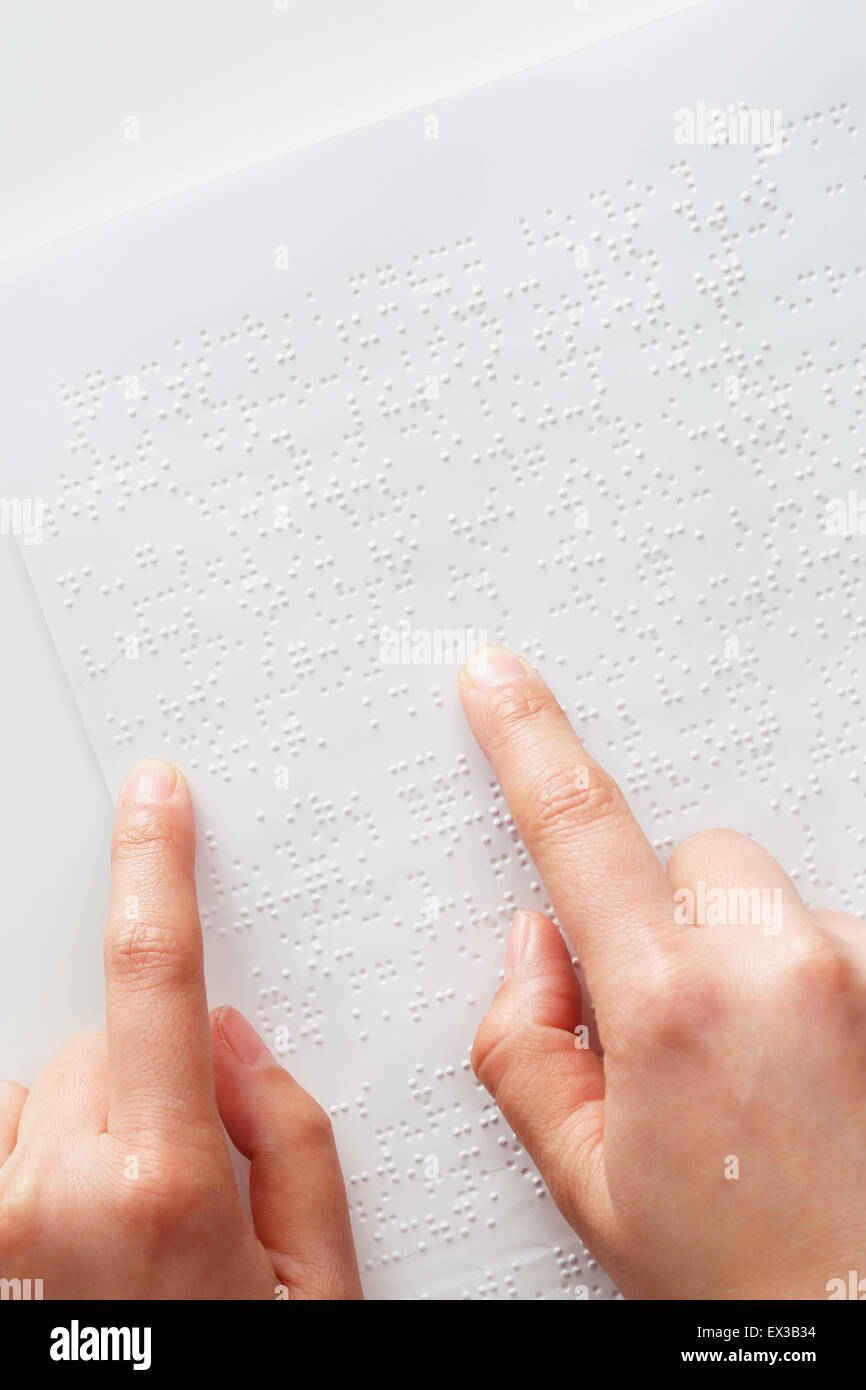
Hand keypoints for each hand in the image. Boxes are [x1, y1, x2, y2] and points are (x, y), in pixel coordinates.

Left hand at [0, 760, 360, 1299]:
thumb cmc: (243, 1368)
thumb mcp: (321, 1275)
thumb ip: (289, 1130)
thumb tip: (239, 1042)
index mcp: (160, 1178)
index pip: (153, 974)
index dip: (157, 870)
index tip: (155, 802)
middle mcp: (52, 1187)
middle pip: (105, 1038)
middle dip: (156, 1073)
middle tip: (200, 1173)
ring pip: (49, 1089)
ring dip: (96, 1124)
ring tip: (139, 1224)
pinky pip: (7, 1145)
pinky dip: (46, 1162)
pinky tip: (88, 1233)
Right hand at [461, 646, 865, 1299]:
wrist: (863, 1317)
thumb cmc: (740, 1274)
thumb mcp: (585, 1180)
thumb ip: (522, 1044)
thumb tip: (534, 947)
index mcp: (673, 1004)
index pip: (577, 828)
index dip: (528, 739)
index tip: (499, 681)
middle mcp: (778, 962)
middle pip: (687, 861)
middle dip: (661, 918)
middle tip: (667, 1027)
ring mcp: (858, 962)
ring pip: (762, 898)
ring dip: (742, 951)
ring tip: (756, 1068)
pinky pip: (831, 931)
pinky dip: (807, 975)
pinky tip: (813, 1065)